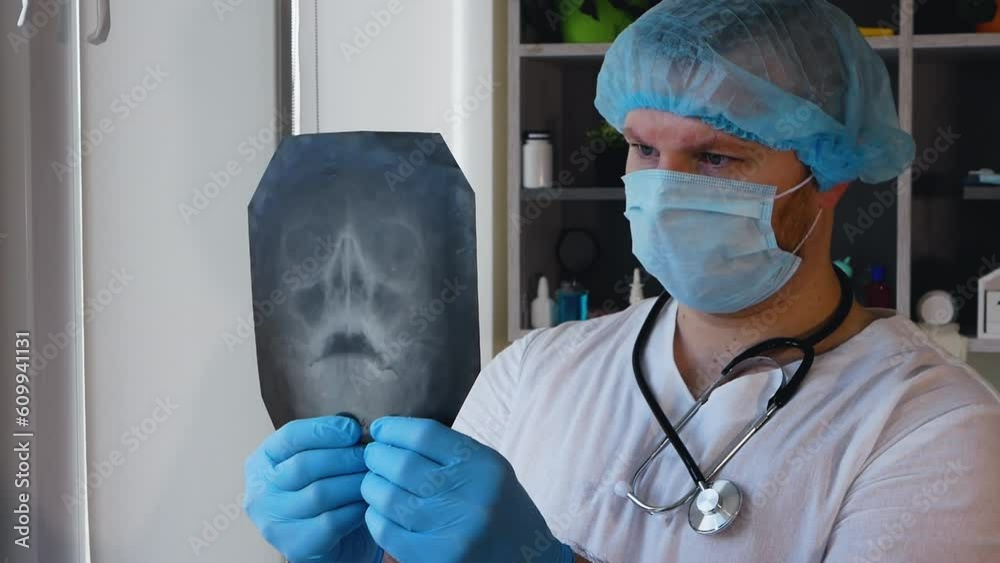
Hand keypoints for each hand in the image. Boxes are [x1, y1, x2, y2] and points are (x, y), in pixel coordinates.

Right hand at [243, 416, 383, 562]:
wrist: (333, 544)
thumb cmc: (326, 494)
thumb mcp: (319, 463)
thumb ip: (329, 444)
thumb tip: (354, 427)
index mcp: (262, 462)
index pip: (291, 436)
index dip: (325, 430)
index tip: (354, 429)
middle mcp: (259, 493)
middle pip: (305, 464)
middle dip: (344, 457)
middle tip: (371, 455)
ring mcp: (274, 523)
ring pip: (319, 493)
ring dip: (353, 481)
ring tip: (373, 475)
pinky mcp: (296, 546)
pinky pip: (331, 521)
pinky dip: (355, 508)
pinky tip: (368, 501)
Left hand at [360, 417, 574, 562]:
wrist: (528, 560)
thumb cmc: (501, 508)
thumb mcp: (488, 469)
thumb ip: (449, 452)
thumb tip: (395, 434)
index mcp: (483, 465)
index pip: (426, 435)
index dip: (395, 429)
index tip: (380, 429)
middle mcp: (470, 496)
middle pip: (402, 465)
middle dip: (377, 457)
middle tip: (372, 456)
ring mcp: (453, 532)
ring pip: (389, 498)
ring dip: (372, 486)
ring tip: (373, 482)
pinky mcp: (438, 560)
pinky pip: (388, 531)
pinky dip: (375, 517)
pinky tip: (379, 510)